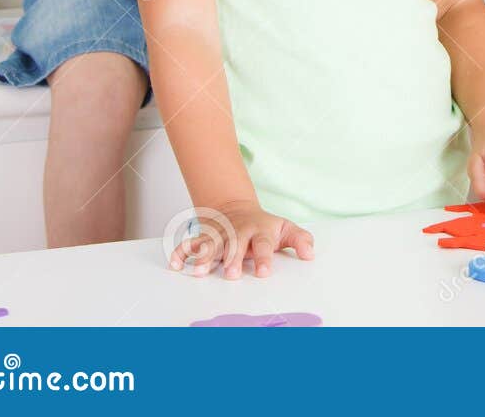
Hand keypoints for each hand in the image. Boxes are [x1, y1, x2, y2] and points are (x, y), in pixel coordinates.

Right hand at [171, 200, 314, 279]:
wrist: (238, 209)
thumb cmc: (265, 227)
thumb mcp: (286, 229)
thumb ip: (300, 240)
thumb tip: (310, 254)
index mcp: (259, 230)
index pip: (262, 243)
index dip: (264, 257)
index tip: (264, 272)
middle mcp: (237, 232)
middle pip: (234, 244)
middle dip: (232, 259)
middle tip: (231, 274)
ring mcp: (219, 234)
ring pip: (210, 244)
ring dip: (204, 257)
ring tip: (199, 272)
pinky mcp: (204, 238)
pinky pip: (189, 244)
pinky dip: (181, 252)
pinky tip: (175, 264)